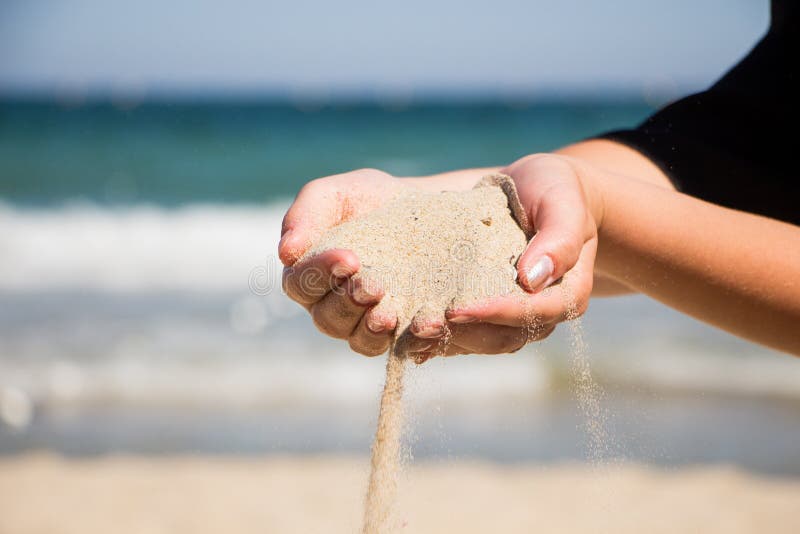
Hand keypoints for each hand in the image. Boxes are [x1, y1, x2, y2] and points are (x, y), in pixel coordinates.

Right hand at [279, 168, 405, 355]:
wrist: (424, 208)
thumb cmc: (369, 200)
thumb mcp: (337, 194)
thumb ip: (306, 213)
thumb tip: (286, 252)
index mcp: (308, 274)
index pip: (301, 283)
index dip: (321, 273)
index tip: (349, 257)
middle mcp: (330, 305)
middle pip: (327, 317)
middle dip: (348, 302)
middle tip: (373, 285)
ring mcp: (363, 322)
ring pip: (355, 337)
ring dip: (370, 328)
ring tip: (389, 313)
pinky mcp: (396, 332)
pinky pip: (392, 345)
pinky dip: (402, 339)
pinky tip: (418, 326)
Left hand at [406, 154, 600, 360]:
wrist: (536, 189)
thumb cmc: (554, 191)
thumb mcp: (562, 202)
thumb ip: (558, 239)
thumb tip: (532, 279)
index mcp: (566, 294)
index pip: (532, 313)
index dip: (495, 314)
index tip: (457, 309)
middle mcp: (538, 314)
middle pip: (501, 337)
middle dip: (461, 334)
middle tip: (421, 325)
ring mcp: (510, 317)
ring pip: (478, 342)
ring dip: (443, 340)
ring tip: (407, 330)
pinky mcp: (484, 311)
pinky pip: (461, 332)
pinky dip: (434, 334)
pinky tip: (403, 330)